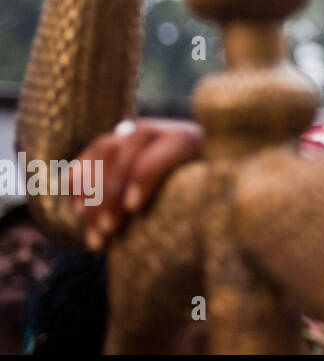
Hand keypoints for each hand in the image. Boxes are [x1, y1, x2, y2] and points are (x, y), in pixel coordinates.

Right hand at [72, 118, 203, 249]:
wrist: (188, 185)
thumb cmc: (202, 197)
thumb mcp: (209, 193)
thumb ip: (202, 197)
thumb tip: (200, 214)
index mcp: (187, 138)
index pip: (163, 147)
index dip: (144, 175)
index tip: (133, 207)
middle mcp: (156, 130)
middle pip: (125, 149)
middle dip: (113, 191)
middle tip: (110, 227)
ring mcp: (127, 135)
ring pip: (101, 152)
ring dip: (93, 193)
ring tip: (98, 230)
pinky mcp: (103, 150)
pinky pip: (83, 161)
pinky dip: (78, 186)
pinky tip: (81, 213)